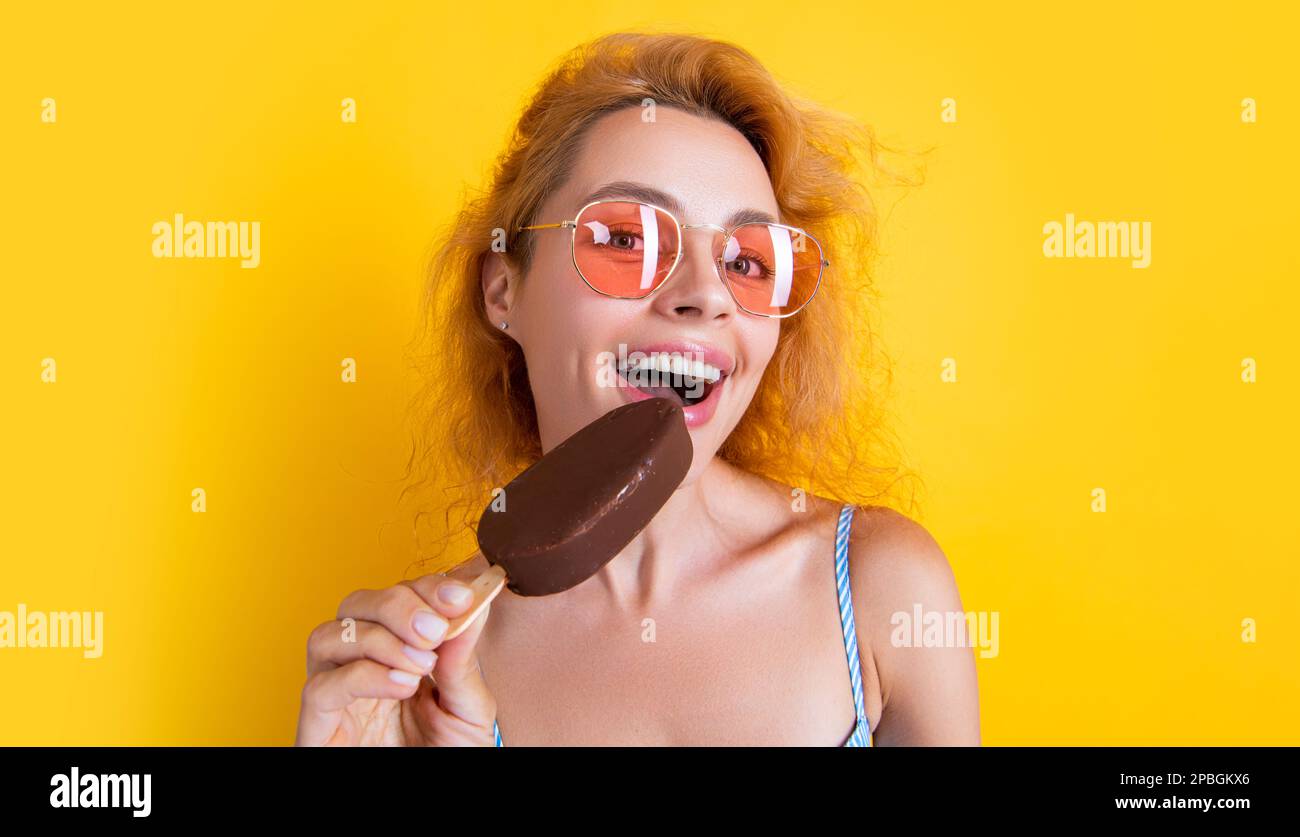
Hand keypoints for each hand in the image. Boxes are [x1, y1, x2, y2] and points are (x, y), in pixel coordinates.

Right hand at [295, 573, 496, 745]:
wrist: (432, 808)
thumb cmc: (447, 759)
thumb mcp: (469, 708)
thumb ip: (465, 660)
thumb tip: (474, 604)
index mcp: (396, 653)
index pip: (397, 597)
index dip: (425, 588)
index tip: (460, 594)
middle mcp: (359, 667)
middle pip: (355, 605)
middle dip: (398, 605)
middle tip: (434, 628)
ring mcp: (335, 697)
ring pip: (327, 635)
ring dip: (378, 639)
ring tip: (419, 665)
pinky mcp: (317, 728)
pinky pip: (321, 687)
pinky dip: (363, 676)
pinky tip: (401, 686)